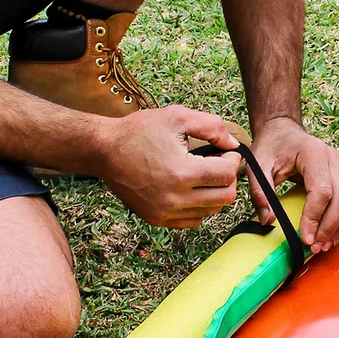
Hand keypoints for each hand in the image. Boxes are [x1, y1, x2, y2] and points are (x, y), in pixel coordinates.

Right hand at [99, 105, 239, 228]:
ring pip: (211, 211)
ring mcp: (165, 212)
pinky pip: (193, 220)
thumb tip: (234, 145)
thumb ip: (213, 128)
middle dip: (229, 179)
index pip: (227, 175)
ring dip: (215, 193)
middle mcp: (175, 198)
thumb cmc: (139, 131)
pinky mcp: (157, 219)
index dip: (234, 161)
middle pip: (225, 198)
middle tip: (220, 164)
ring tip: (205, 176)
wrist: (104, 151)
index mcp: (182, 172)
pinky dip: (199, 207)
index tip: (228, 152)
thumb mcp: (177, 117)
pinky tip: (192, 189)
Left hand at [250, 117, 338, 252]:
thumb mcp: (257, 166)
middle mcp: (334, 159)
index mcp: (313, 154)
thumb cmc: (271, 147)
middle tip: (315, 248)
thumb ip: (260, 192)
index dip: (315, 218)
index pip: (322, 191)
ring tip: (325, 245)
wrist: (283, 131)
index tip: (305, 239)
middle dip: (330, 228)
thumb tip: (268, 221)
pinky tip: (333, 235)